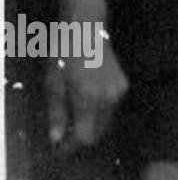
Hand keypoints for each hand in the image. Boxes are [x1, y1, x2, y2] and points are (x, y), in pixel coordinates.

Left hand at [46, 37, 128, 153]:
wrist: (86, 30)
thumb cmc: (63, 55)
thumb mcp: (52, 85)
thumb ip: (56, 114)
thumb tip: (56, 139)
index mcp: (88, 99)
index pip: (84, 137)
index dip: (71, 147)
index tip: (58, 149)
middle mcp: (108, 99)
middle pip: (97, 133)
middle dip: (80, 138)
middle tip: (63, 135)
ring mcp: (118, 92)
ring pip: (105, 122)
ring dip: (89, 126)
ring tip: (72, 118)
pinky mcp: (123, 86)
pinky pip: (110, 109)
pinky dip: (98, 113)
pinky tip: (85, 102)